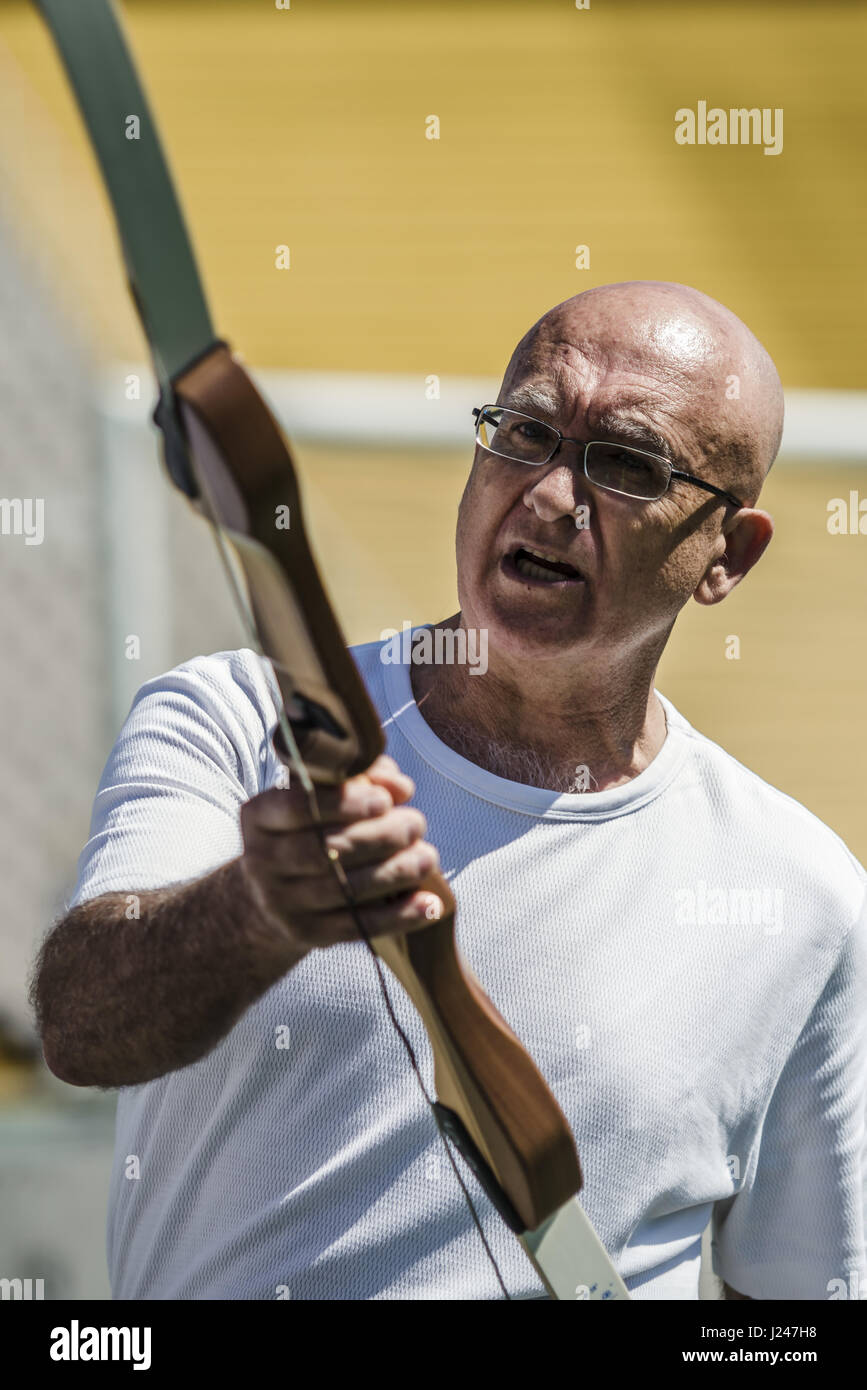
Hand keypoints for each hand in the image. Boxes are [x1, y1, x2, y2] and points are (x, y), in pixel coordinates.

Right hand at [238, 754, 443, 952]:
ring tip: (428, 858)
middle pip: (326, 850)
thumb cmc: (309, 831)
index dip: (344, 803)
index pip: (298, 807)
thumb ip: (360, 778)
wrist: (272, 895)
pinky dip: (399, 915)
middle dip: (380, 836)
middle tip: (416, 824)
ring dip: (395, 873)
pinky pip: (358, 927)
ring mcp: (281, 903)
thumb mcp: (321, 797)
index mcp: (259, 817)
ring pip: (344, 889)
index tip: (384, 800)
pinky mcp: (307, 934)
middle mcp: (261, 861)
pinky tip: (429, 903)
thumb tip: (398, 786)